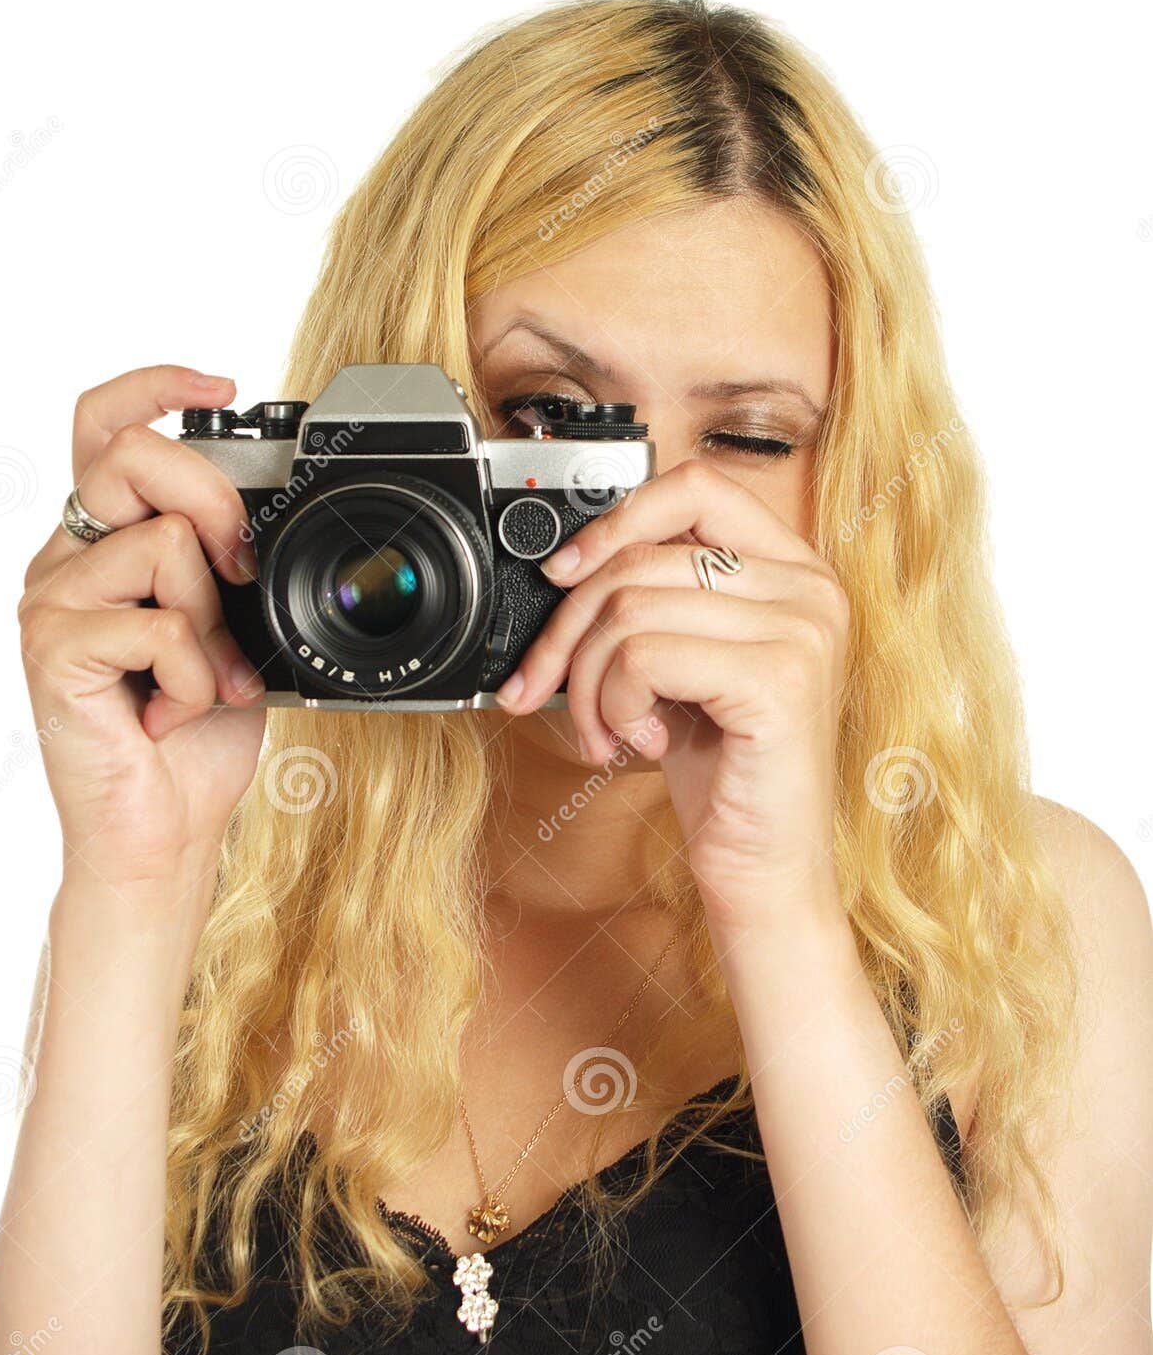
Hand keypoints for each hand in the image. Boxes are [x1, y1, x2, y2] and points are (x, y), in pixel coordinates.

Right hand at [17, 364, 265, 900]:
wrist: (163, 830)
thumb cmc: (196, 733)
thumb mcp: (230, 628)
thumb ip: (221, 563)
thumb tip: (253, 522)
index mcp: (102, 543)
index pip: (103, 426)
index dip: (155, 386)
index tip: (221, 383)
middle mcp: (65, 561)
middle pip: (134, 456)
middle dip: (215, 503)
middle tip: (240, 574)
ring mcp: (50, 603)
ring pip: (162, 544)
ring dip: (213, 622)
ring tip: (206, 678)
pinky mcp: (52, 652)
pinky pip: (157, 624)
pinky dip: (196, 675)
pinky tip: (179, 709)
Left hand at [496, 459, 849, 948]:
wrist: (764, 868)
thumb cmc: (722, 771)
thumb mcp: (681, 666)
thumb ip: (653, 602)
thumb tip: (565, 566)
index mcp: (792, 570)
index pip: (696, 486)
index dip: (616, 520)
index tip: (563, 572)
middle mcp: (808, 589)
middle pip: (640, 557)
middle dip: (568, 629)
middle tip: (546, 686)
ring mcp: (800, 630)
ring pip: (630, 608)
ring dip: (588, 682)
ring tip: (605, 731)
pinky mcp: (778, 678)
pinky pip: (643, 656)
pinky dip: (617, 706)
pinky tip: (647, 743)